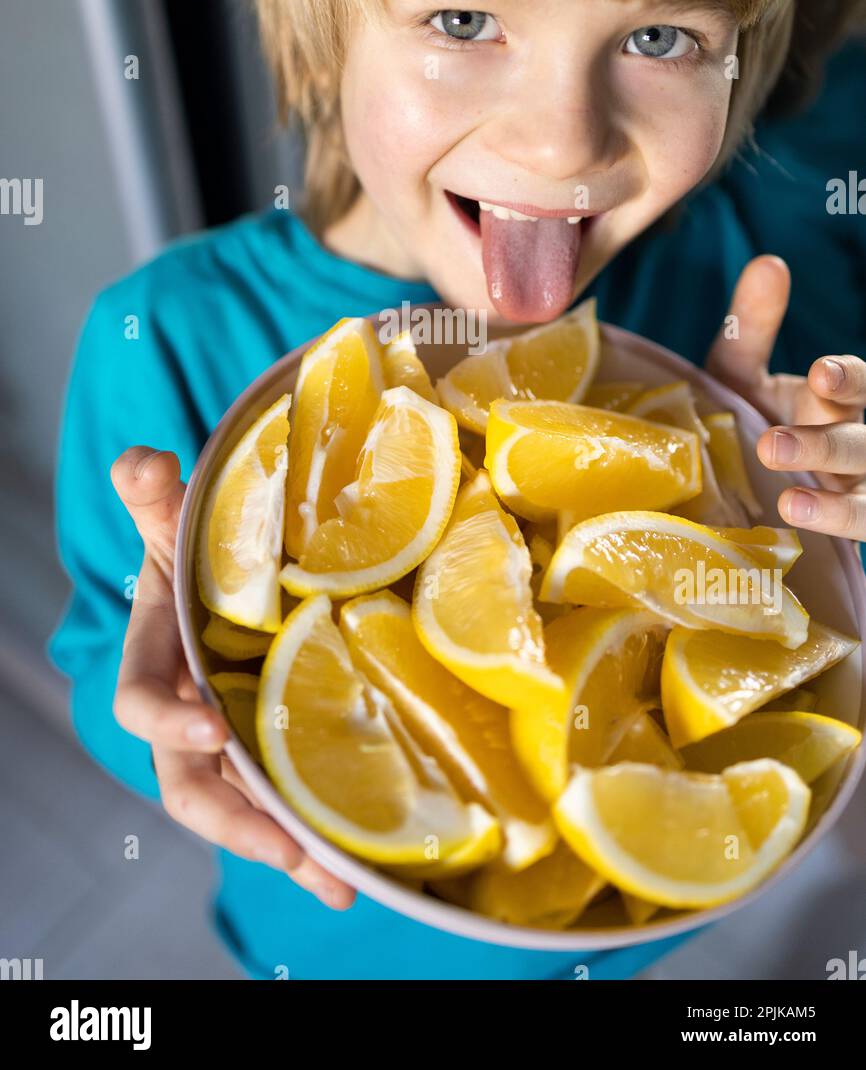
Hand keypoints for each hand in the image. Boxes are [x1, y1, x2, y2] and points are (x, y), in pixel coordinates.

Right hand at [111, 446, 354, 908]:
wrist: (231, 569)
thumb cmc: (199, 547)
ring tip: (338, 884)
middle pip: (192, 782)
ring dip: (285, 848)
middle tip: (282, 843)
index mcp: (159, 657)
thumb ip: (155, 493)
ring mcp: (234, 738)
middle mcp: (189, 713)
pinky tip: (354, 873)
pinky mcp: (274, 749)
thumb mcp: (178, 517)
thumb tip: (144, 463)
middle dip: (231, 817)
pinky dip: (314, 841)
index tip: (208, 726)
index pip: (142, 699)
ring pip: (246, 807)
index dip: (165, 718)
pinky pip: (287, 801)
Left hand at [706, 255, 865, 540]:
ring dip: (837, 503)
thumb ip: (753, 325)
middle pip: (860, 442)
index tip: (821, 373)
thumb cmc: (747, 417)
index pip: (858, 381)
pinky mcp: (853, 525)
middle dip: (823, 444)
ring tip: (791, 504)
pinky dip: (839, 525)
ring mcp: (861, 486)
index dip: (847, 377)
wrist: (733, 486)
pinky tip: (802, 525)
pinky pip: (864, 529)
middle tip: (772, 444)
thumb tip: (769, 262)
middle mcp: (859, 440)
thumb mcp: (742, 372)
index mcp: (839, 398)